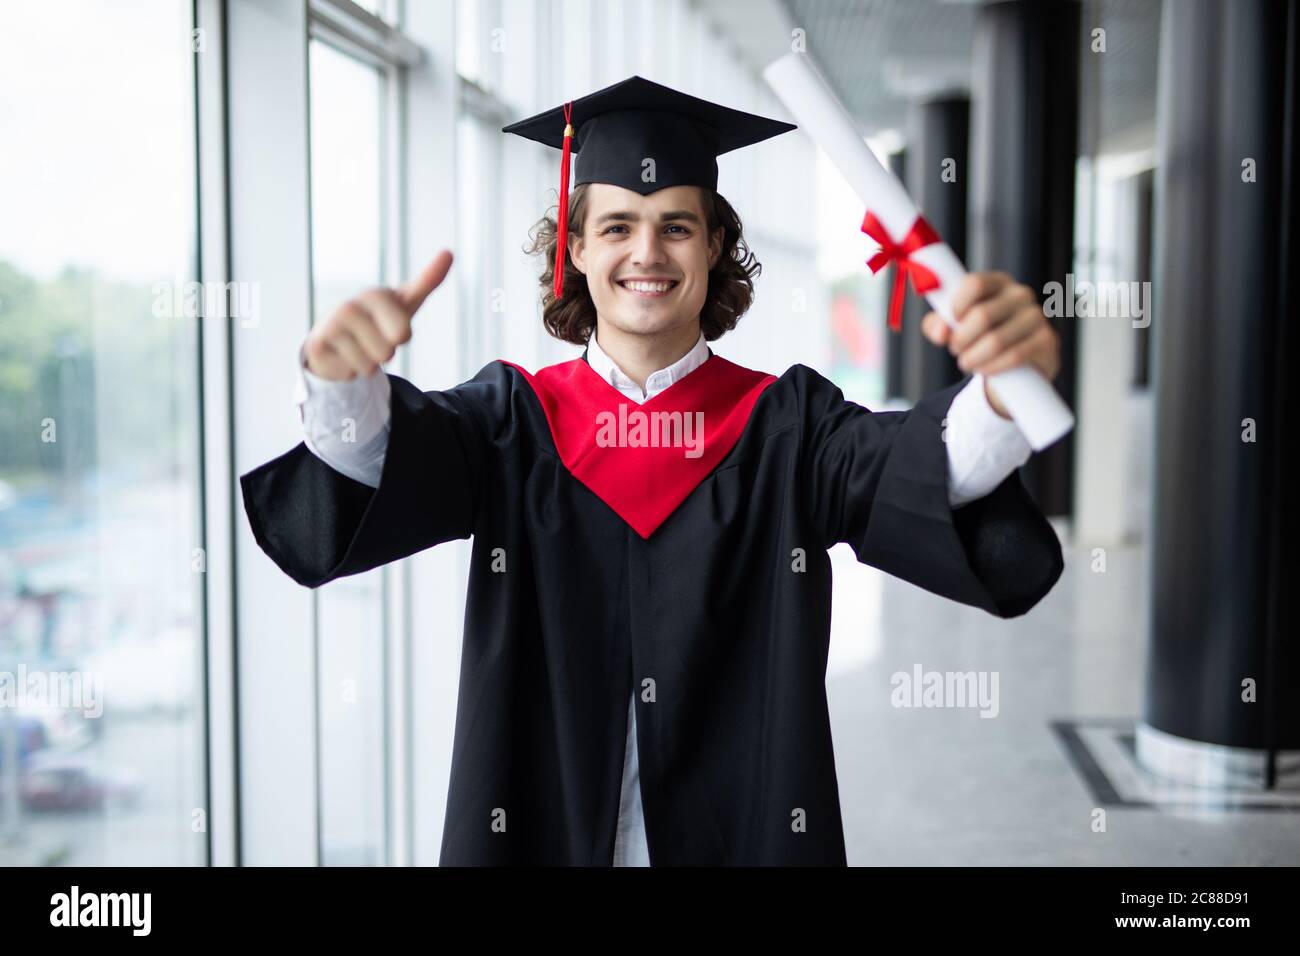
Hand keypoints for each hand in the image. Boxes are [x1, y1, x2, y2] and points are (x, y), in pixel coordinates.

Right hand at [303, 250, 453, 380]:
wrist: (336, 337)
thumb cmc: (378, 318)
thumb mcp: (405, 302)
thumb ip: (428, 280)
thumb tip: (449, 252)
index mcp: (375, 295)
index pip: (402, 332)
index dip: (401, 336)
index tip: (392, 325)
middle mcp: (349, 306)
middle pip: (386, 353)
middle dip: (384, 353)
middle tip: (373, 340)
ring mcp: (330, 325)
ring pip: (368, 366)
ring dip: (367, 364)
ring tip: (357, 348)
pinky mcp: (315, 347)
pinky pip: (348, 373)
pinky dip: (349, 372)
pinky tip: (342, 356)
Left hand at [920, 271, 1059, 418]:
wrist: (1016, 366)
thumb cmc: (980, 338)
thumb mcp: (954, 328)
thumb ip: (937, 325)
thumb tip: (940, 331)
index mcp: (997, 283)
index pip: (974, 283)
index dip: (956, 306)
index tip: (950, 323)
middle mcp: (1020, 294)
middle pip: (981, 315)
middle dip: (960, 339)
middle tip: (955, 349)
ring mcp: (1037, 316)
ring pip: (995, 341)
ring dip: (973, 357)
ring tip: (967, 362)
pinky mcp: (1047, 339)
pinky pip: (1014, 356)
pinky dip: (993, 367)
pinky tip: (985, 369)